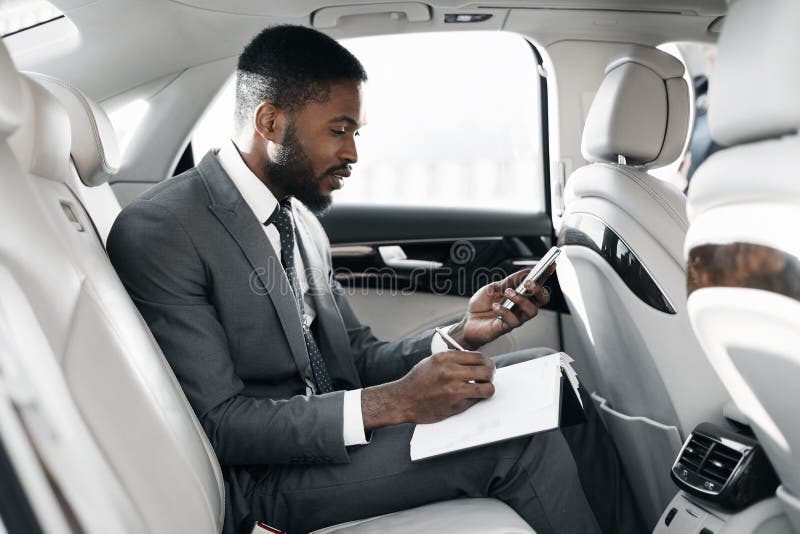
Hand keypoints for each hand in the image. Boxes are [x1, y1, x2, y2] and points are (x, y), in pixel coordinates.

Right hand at [361, 351, 494, 428]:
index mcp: (445, 357)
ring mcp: (454, 388)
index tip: (485, 366)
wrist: (404, 400)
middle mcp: (450, 371)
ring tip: (483, 388)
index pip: (478, 356)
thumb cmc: (418, 381)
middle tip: (488, 378)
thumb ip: (453, 359)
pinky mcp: (456, 404)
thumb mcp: (433, 361)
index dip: (485, 362)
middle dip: (490, 374)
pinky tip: (471, 397)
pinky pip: (477, 400)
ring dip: (488, 388)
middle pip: (486, 369)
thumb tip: (474, 360)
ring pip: (487, 387)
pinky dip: (477, 399)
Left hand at [449, 264, 554, 350]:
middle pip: (542, 300)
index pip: (537, 285)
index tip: (550, 265)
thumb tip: (524, 273)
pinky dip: (504, 311)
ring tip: (508, 292)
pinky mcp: (507, 327)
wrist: (468, 321)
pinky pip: (513, 321)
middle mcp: (521, 307)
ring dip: (521, 299)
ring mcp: (516, 317)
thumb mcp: (493, 287)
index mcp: (520, 295)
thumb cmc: (482, 305)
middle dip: (538, 290)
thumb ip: (508, 281)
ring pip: (531, 311)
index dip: (545, 275)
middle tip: (528, 283)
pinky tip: (495, 306)